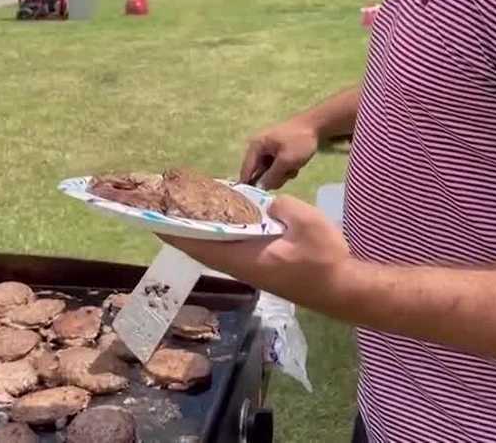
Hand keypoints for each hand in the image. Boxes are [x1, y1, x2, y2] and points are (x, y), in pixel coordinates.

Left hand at [161, 195, 350, 309]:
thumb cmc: (324, 259)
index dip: (176, 231)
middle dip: (181, 228)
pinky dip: (217, 233)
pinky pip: (228, 248)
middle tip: (164, 207)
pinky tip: (219, 218)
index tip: (153, 219)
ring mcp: (249, 268)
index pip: (201, 244)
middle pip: (201, 247)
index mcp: (245, 258)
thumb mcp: (307, 223)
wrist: (342, 289)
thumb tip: (269, 206)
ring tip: (184, 208)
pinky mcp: (259, 267)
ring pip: (214, 248)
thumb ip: (283, 207)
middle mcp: (241, 265)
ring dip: (198, 230)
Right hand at [239, 117, 319, 188]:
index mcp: (255, 147)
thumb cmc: (299, 141)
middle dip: (273, 178)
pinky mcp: (276, 154)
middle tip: (287, 174)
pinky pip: (276, 169)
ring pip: (269, 173)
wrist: (316, 126)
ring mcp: (267, 152)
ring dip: (281, 174)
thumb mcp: (286, 161)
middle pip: (258, 174)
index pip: (246, 172)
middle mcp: (257, 149)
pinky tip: (295, 165)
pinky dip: (285, 170)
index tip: (255, 199)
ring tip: (293, 168)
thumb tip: (259, 189)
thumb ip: (271, 176)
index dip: (249, 186)